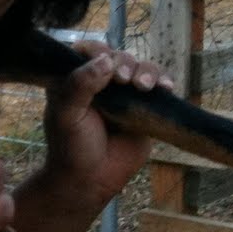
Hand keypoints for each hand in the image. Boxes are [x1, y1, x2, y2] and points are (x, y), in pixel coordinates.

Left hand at [43, 42, 173, 201]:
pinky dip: (164, 82)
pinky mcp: (144, 108)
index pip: (86, 50)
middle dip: (125, 63)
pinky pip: (158, 87)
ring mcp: (124, 95)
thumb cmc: (72, 147)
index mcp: (74, 79)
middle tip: (124, 80)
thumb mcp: (66, 115)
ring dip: (147, 71)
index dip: (98, 50)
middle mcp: (100, 83)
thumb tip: (105, 60)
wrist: (91, 180)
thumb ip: (80, 85)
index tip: (105, 63)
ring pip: (141, 68)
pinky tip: (166, 88)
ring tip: (145, 87)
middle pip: (118, 56)